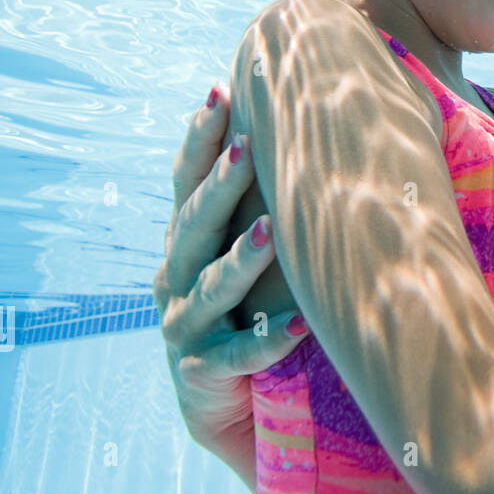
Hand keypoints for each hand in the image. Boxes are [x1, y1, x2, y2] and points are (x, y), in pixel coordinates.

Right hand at [152, 84, 306, 488]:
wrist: (223, 402)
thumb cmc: (246, 310)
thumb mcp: (245, 253)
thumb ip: (263, 202)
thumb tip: (316, 133)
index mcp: (186, 241)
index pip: (187, 181)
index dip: (200, 138)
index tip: (219, 90)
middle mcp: (176, 276)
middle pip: (195, 224)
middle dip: (220, 183)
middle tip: (248, 144)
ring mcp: (185, 324)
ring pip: (214, 285)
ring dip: (242, 258)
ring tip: (272, 231)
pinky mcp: (202, 371)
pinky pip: (239, 355)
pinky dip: (267, 340)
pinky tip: (298, 327)